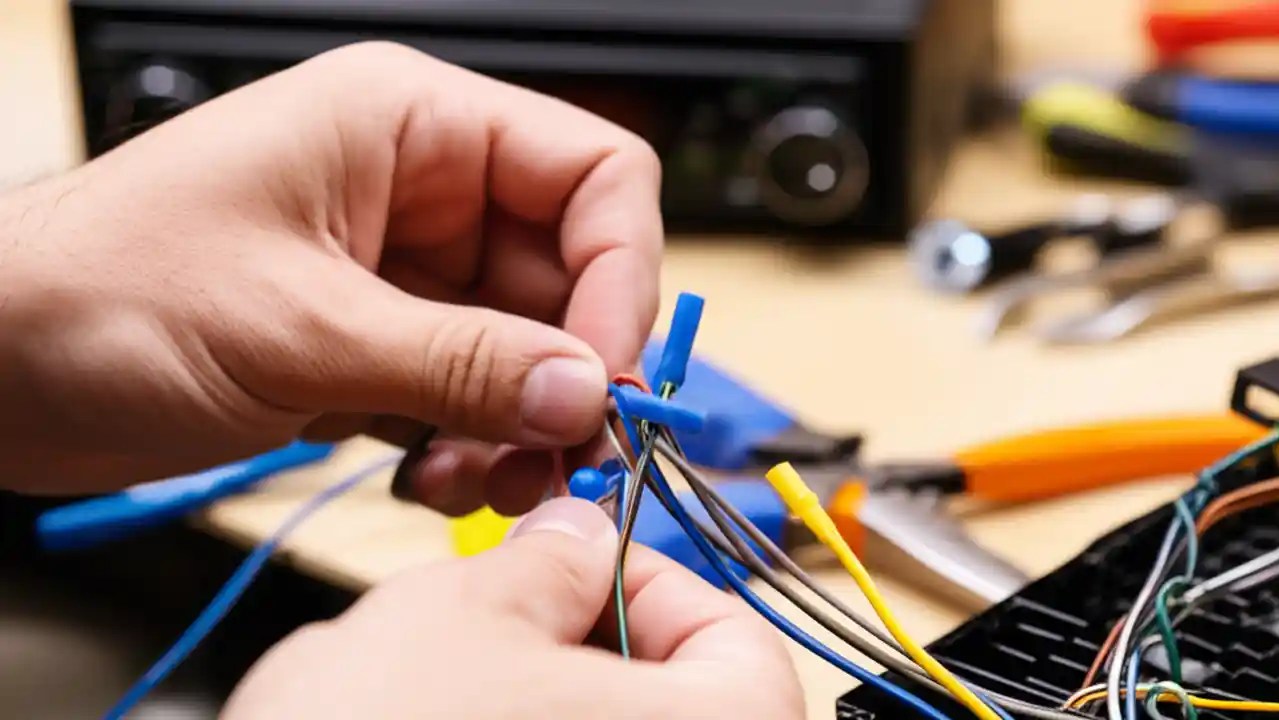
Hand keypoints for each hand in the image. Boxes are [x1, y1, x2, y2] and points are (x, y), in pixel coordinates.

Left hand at [0, 42, 661, 502]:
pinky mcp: (381, 339)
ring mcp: (405, 269)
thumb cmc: (101, 292)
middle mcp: (422, 189)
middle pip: (571, 274)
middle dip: (571, 374)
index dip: (620, 275)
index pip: (591, 176)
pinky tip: (430, 480)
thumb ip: (460, 361)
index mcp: (411, 125)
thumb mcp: (300, 327)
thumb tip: (587, 392)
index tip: (605, 376)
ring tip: (477, 481)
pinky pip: (475, 391)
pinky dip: (474, 444)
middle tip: (557, 457)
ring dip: (523, 424)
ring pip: (530, 346)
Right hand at [220, 498, 804, 718]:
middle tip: (494, 616)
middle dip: (567, 641)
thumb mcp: (465, 613)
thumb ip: (549, 560)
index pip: (736, 638)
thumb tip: (578, 537)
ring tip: (428, 686)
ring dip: (514, 699)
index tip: (577, 564)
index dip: (649, 581)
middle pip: (657, 696)